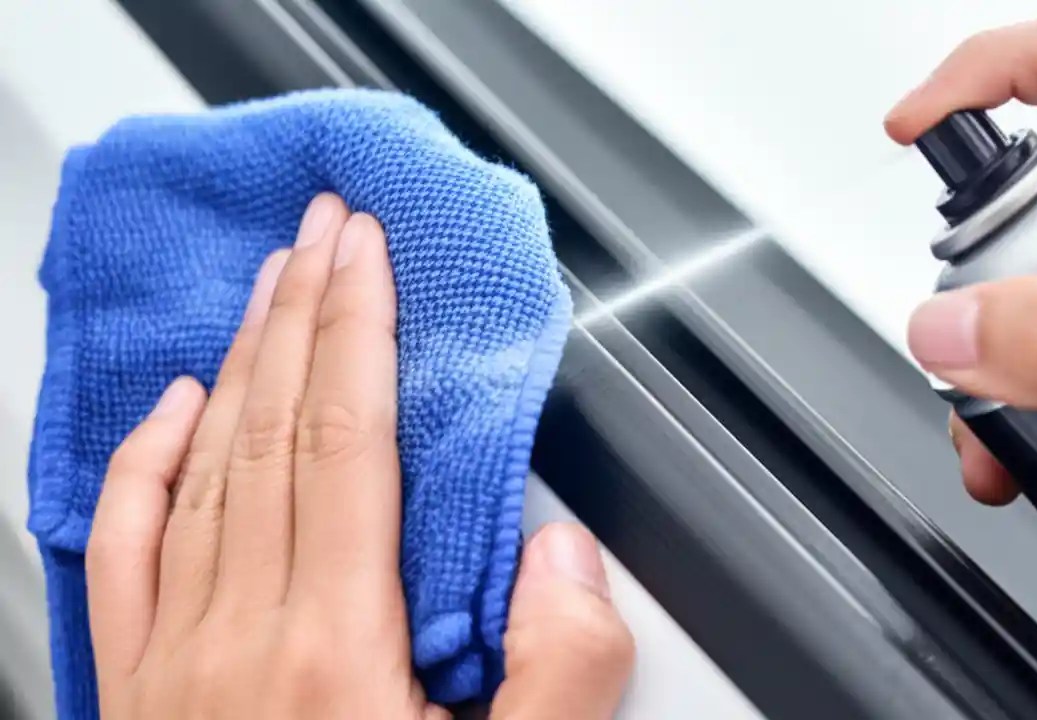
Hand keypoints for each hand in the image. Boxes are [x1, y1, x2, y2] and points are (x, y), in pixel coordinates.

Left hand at [86, 194, 633, 718]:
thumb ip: (557, 671)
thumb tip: (567, 560)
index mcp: (340, 651)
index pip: (348, 443)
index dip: (359, 329)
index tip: (366, 253)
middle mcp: (243, 638)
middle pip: (276, 430)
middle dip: (305, 310)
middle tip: (325, 229)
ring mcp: (176, 661)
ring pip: (207, 469)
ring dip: (244, 360)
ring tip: (271, 283)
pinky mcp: (135, 690)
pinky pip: (121, 550)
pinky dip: (145, 462)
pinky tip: (174, 406)